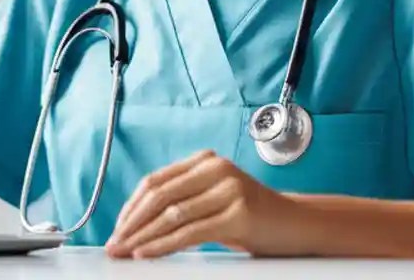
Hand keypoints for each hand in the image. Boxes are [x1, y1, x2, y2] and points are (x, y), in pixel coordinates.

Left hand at [105, 150, 302, 258]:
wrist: (298, 225)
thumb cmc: (253, 216)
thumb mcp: (214, 198)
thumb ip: (183, 200)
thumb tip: (137, 223)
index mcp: (205, 161)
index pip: (155, 182)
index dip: (131, 206)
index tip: (117, 227)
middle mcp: (216, 169)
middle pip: (159, 197)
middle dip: (132, 224)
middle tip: (115, 244)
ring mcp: (229, 190)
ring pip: (171, 216)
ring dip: (143, 238)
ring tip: (126, 252)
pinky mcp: (239, 214)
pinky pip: (190, 233)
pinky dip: (164, 245)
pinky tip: (148, 253)